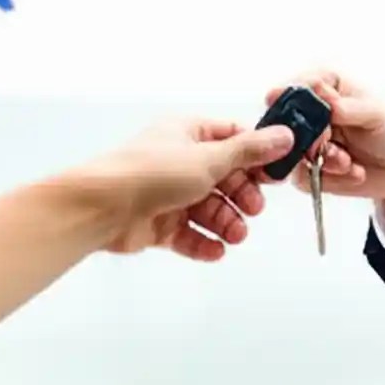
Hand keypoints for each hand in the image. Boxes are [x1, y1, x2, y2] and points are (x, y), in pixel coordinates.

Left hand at [75, 118, 293, 260]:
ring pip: (209, 209)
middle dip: (241, 197)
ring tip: (235, 235)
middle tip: (253, 210)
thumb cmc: (149, 173)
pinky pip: (189, 234)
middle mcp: (179, 161)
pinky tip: (215, 250)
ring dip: (226, 223)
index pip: (232, 139)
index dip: (256, 157)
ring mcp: (168, 193)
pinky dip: (204, 242)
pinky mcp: (158, 223)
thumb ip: (249, 151)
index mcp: (188, 134)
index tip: (274, 174)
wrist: (100, 208)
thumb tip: (284, 135)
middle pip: (224, 178)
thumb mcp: (209, 158)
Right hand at [264, 69, 384, 233]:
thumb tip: (321, 98)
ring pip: (291, 154)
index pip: (295, 86)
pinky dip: (330, 179)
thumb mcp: (377, 114)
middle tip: (328, 142)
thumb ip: (346, 107)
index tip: (289, 109)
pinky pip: (302, 178)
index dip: (287, 97)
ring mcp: (308, 142)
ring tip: (349, 163)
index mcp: (326, 85)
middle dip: (307, 138)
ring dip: (322, 161)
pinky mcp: (310, 170)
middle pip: (284, 123)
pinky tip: (354, 172)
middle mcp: (311, 113)